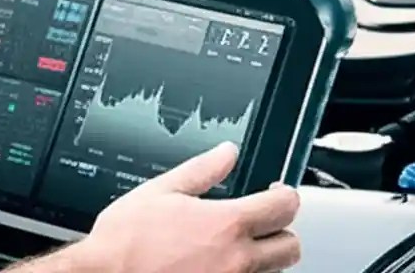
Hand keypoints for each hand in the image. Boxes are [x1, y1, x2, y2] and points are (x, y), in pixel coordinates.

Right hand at [75, 143, 301, 272]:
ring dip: (263, 259)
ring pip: (272, 272)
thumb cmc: (125, 243)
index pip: (285, 206)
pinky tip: (219, 267)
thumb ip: (202, 170)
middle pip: (290, 246)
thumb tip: (226, 153)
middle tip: (261, 223)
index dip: (285, 195)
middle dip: (280, 231)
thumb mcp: (161, 191)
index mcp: (226, 224)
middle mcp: (237, 260)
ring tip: (235, 248)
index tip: (275, 193)